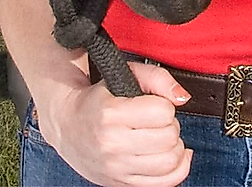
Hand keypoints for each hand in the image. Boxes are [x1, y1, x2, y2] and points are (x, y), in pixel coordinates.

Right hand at [37, 63, 192, 186]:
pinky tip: (172, 155)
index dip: (165, 105)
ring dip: (174, 147)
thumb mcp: (126, 75)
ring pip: (169, 163)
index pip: (163, 112)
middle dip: (171, 125)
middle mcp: (111, 146)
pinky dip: (177, 169)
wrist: (68, 125)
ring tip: (161, 137)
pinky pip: (164, 184)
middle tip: (158, 121)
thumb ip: (158, 78)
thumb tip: (182, 97)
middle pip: (168, 138)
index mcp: (111, 115)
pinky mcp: (121, 184)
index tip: (155, 104)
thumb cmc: (100, 98)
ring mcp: (116, 169)